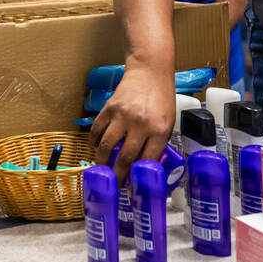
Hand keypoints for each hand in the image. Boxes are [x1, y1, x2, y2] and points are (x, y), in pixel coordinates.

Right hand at [89, 66, 174, 183]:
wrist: (150, 71)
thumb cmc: (161, 97)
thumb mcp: (168, 122)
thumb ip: (158, 143)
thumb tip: (146, 166)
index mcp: (158, 129)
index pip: (146, 161)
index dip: (137, 179)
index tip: (132, 190)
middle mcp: (140, 124)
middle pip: (124, 158)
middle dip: (118, 176)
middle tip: (116, 184)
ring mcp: (122, 115)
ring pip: (106, 147)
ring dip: (102, 162)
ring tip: (103, 169)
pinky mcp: (109, 108)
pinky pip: (97, 130)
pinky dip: (94, 142)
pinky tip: (97, 148)